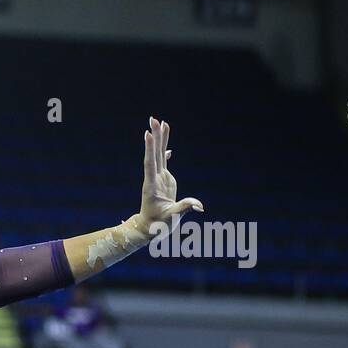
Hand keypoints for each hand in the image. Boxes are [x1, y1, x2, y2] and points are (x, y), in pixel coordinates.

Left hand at [136, 117, 202, 232]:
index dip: (150, 149)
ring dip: (160, 139)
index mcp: (152, 186)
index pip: (150, 163)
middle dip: (155, 136)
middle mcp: (154, 178)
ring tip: (161, 122)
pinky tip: (167, 146)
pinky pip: (163, 163)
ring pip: (159, 155)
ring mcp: (159, 178)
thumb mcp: (171, 218)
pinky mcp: (164, 181)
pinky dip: (165, 152)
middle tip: (154, 119)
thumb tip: (199, 205)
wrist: (150, 228)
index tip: (148, 134)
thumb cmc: (158, 225)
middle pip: (154, 154)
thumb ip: (184, 209)